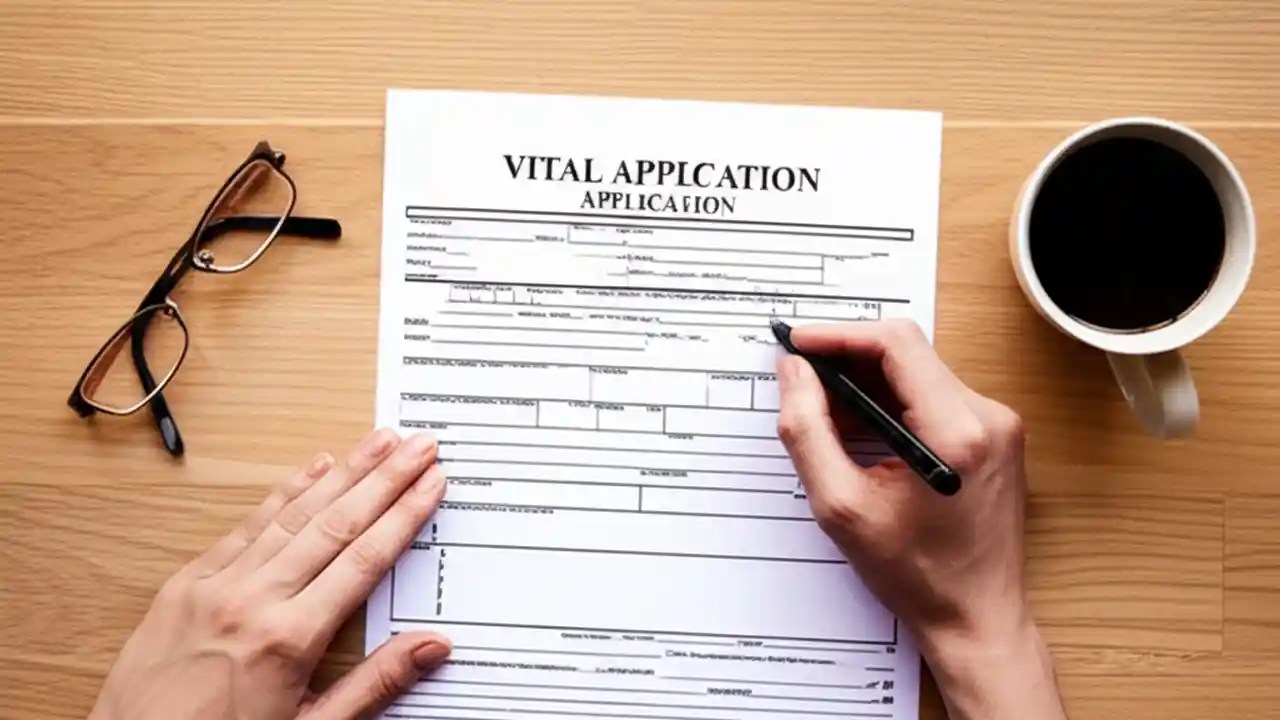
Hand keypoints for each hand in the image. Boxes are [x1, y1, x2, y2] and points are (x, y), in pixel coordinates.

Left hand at [90, 429, 449, 719]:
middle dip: (385, 479)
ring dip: (342, 473)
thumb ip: (375, 683)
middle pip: (336, 524)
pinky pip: (245, 527)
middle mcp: (253, 601)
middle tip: (418, 446)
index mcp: (289, 639)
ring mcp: (215, 586)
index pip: (365, 560)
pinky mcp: (185, 583)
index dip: (404, 516)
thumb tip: (432, 646)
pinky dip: (283, 494)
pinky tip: (312, 468)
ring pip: (293, 515)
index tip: (431, 484)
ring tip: (376, 443)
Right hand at [775, 321, 1065, 719]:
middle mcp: (988, 418)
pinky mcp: (995, 437)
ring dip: (868, 381)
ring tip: (823, 406)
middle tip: (800, 376)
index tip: (798, 344)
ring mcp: (998, 426)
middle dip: (847, 357)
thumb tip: (793, 375)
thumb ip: (808, 432)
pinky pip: (934, 397)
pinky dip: (892, 402)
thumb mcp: (842, 507)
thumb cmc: (918, 576)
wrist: (977, 620)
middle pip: (907, 353)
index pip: (896, 344)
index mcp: (957, 432)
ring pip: (919, 373)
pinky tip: (859, 428)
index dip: (839, 335)